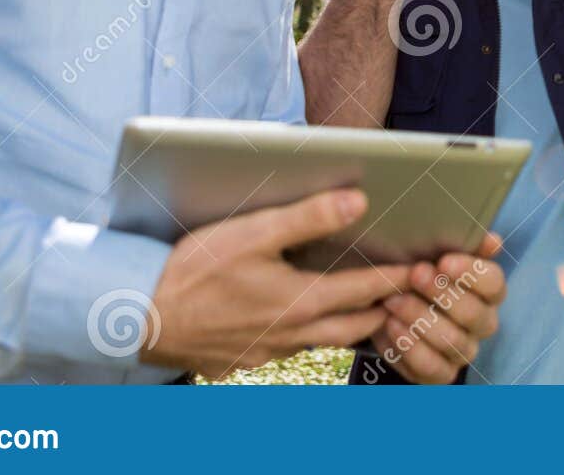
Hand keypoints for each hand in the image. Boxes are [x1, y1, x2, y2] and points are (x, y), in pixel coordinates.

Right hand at [141, 189, 411, 378]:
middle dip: (385, 309)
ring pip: (326, 341)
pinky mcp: (246, 360)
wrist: (138, 317)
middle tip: (405, 292)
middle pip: (357, 326)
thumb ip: (308, 217)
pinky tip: (302, 317)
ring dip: (350, 323)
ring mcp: (270, 352)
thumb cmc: (192, 271)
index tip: (425, 269)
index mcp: (301, 301)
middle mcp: (293, 333)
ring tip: (364, 305)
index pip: (367, 290)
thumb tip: (357, 202)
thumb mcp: (252, 233)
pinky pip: (292, 349)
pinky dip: (311, 333)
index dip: (399, 278)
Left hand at [370, 233, 506, 383]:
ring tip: (392, 301)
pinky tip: (390, 326)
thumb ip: (465, 245)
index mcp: (489, 292)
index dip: (472, 273)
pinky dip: (408, 346)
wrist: (391, 307)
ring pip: (450, 340)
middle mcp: (483, 324)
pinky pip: (430, 366)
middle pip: (473, 314)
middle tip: (414, 275)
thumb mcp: (437, 254)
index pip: (494, 283)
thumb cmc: (422, 276)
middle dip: (441, 294)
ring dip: (419, 318)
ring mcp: (464, 351)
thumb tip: (494, 240)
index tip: (444, 261)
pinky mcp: (442, 374)